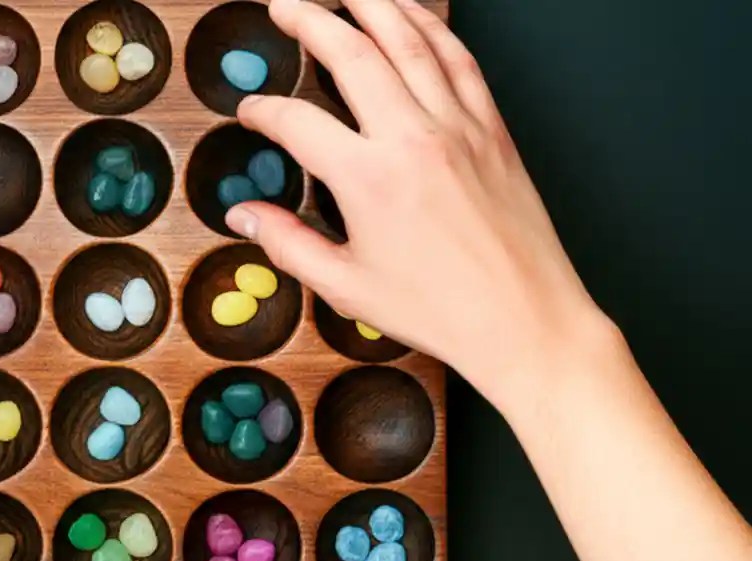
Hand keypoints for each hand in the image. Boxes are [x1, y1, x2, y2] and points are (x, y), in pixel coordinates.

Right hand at [227, 0, 613, 402]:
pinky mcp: (493, 129)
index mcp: (370, 180)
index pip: (298, 122)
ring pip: (411, 41)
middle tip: (285, 5)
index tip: (250, 112)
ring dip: (374, 4)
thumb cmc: (440, 311)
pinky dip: (433, 29)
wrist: (525, 321)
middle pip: (353, 54)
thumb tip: (244, 215)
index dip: (264, 111)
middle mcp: (414, 139)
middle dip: (311, 20)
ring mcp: (459, 127)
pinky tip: (414, 16)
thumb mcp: (347, 286)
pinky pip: (460, 61)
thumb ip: (288, 243)